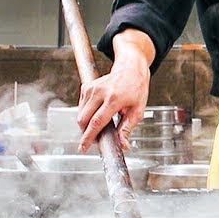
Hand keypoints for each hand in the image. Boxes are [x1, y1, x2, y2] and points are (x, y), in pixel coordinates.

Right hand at [75, 30, 154, 152]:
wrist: (130, 70)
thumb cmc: (136, 89)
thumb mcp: (137, 111)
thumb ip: (127, 129)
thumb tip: (123, 145)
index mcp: (114, 99)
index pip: (96, 122)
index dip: (88, 137)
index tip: (83, 147)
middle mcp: (100, 92)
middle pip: (84, 119)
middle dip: (86, 133)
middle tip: (96, 140)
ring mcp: (91, 88)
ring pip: (80, 114)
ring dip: (86, 125)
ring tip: (100, 126)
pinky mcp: (86, 87)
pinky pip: (81, 107)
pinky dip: (86, 115)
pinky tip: (98, 113)